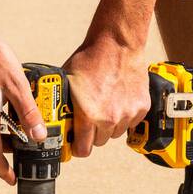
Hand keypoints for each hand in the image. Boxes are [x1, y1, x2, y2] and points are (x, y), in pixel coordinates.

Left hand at [64, 37, 149, 157]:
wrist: (117, 44)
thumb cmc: (91, 59)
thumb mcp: (67, 82)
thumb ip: (62, 105)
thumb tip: (51, 119)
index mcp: (89, 114)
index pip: (83, 150)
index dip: (77, 147)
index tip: (76, 143)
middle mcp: (110, 118)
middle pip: (99, 142)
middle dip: (93, 134)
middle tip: (90, 118)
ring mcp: (128, 114)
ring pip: (115, 133)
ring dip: (109, 125)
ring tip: (105, 105)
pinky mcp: (141, 108)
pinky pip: (131, 122)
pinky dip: (125, 116)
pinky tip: (118, 100)